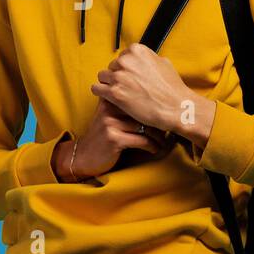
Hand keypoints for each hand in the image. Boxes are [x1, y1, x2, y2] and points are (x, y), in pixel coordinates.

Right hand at [53, 99, 167, 181]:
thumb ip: (123, 104)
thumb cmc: (102, 136)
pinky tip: (155, 149)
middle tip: (169, 128)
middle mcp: (110, 107)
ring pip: (146, 126)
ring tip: (164, 141)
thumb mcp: (109, 115)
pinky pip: (142, 140)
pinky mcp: (114, 138)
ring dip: (159, 136)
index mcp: (110, 98)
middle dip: (160, 121)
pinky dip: (152, 146)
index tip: (167, 115)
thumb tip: (154, 99)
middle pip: (145, 110)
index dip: (156, 106)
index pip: (140, 96)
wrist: (83, 156)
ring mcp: (111, 122)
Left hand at [91, 43, 216, 149]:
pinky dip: (101, 93)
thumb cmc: (172, 88)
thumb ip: (149, 59)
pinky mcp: (114, 93)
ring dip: (108, 84)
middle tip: (127, 88)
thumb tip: (144, 60)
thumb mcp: (164, 63)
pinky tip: (110, 98)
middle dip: (117, 77)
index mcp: (136, 51)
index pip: (122, 57)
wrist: (175, 107)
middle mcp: (125, 61)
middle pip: (111, 67)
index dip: (126, 69)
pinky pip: (97, 88)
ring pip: (102, 77)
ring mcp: (119, 76)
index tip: (130, 77)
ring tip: (119, 94)